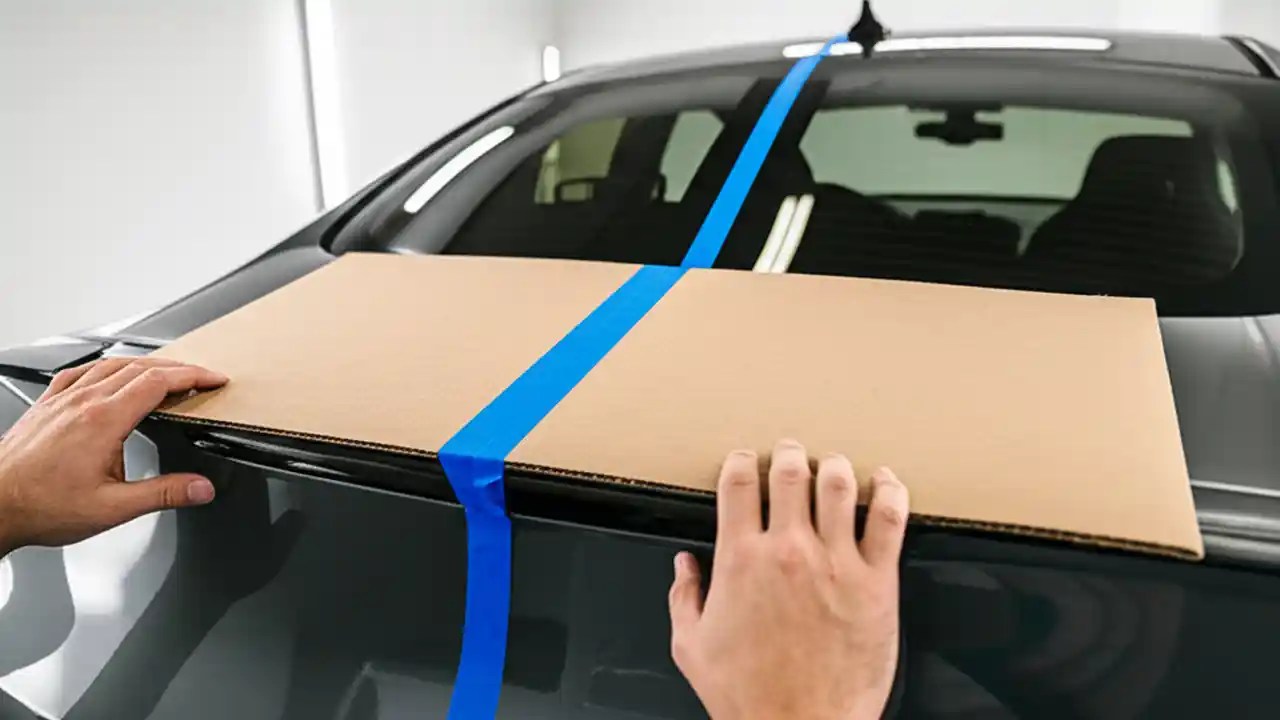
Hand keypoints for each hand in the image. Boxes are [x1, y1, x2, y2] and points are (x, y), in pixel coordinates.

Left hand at [0, 357, 227, 556]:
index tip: (213, 379)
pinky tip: (107, 374)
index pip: (159, 383)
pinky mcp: (45, 406)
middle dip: (178, 368)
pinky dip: (105, 367)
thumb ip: (163, 495)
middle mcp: (82, 403)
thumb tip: (200, 488)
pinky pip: (79, 372)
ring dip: (145, 364)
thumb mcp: (112, 508)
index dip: (193, 376)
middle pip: (140, 367)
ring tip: (164, 372)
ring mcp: (61, 401)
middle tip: (200, 376)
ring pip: (111, 365)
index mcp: (104, 421)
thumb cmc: (40, 506)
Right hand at [669, 439, 909, 719]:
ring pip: (839, 483)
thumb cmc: (750, 696)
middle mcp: (788, 552)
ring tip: (833, 469)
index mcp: (740, 560)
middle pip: (791, 470)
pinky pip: (889, 518)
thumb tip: (684, 567)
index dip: (742, 460)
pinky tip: (884, 484)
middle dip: (790, 452)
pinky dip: (889, 490)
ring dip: (834, 467)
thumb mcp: (692, 647)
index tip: (745, 461)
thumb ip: (684, 597)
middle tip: (792, 453)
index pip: (739, 481)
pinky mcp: (876, 583)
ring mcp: (836, 563)